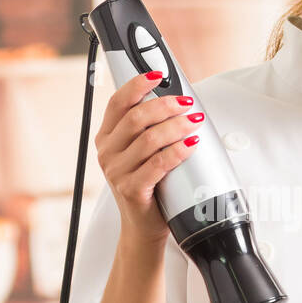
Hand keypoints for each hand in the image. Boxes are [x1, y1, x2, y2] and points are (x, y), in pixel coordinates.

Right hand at [95, 70, 204, 245]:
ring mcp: (117, 172)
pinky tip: (191, 145)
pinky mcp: (132, 189)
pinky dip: (177, 151)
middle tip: (186, 103)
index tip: (158, 75)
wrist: (142, 227)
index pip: (118, 102)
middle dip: (165, 106)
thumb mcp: (140, 154)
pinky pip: (158, 164)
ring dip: (176, 127)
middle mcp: (107, 153)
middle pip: (135, 118)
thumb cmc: (147, 186)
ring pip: (149, 140)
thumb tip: (176, 101)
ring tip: (194, 122)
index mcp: (107, 138)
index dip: (137, 84)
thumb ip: (148, 129)